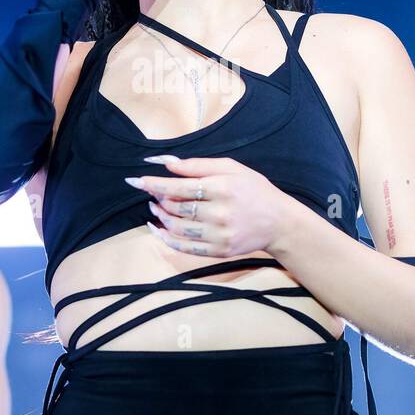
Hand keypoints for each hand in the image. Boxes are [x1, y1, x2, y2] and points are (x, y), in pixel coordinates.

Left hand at [128, 154, 293, 257]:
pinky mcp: (219, 251)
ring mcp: (220, 235)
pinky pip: (185, 247)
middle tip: (153, 194)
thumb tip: (166, 163)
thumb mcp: (231, 168)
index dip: (154, 184)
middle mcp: (220, 212)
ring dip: (160, 217)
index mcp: (222, 187)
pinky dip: (166, 239)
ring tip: (156, 208)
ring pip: (177, 228)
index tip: (135, 180)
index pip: (179, 186)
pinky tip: (158, 229)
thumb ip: (197, 165)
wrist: (279, 222)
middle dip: (158, 199)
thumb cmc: (254, 190)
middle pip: (176, 208)